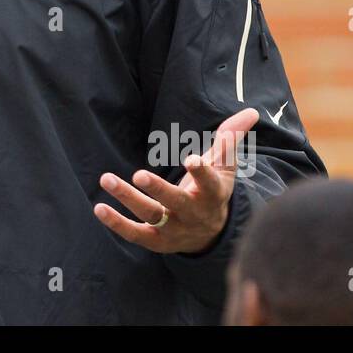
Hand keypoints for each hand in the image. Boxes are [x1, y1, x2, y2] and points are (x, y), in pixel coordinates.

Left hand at [93, 107, 258, 253]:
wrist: (211, 236)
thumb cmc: (214, 190)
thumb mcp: (225, 166)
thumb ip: (231, 138)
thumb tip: (252, 110)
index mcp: (213, 195)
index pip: (210, 184)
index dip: (202, 173)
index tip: (193, 160)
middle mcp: (193, 214)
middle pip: (176, 203)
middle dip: (158, 190)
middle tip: (139, 174)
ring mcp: (174, 230)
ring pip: (151, 216)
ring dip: (128, 199)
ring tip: (107, 178)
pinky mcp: (156, 242)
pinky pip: (135, 234)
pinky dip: (116, 223)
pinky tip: (100, 207)